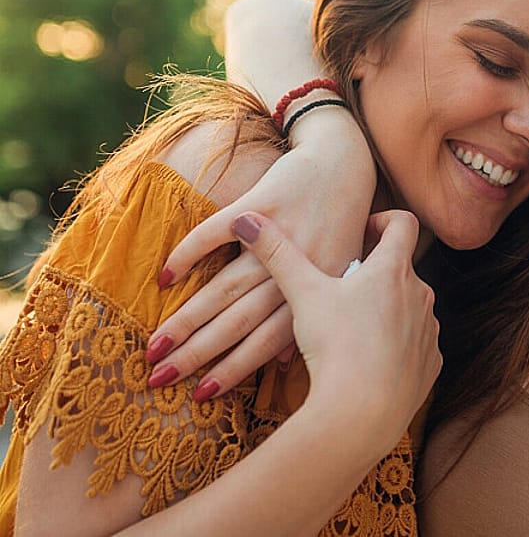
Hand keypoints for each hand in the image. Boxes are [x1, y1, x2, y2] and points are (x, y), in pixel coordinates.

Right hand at [147, 112, 374, 396]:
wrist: (343, 164)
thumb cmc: (342, 226)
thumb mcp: (338, 274)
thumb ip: (313, 314)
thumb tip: (284, 362)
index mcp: (320, 290)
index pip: (269, 340)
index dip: (234, 368)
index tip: (201, 395)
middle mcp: (300, 267)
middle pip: (239, 319)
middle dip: (198, 353)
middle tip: (158, 378)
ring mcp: (279, 234)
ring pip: (225, 286)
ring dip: (186, 318)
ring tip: (154, 344)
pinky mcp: (261, 202)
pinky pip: (216, 233)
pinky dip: (190, 253)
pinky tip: (165, 277)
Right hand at [233, 209, 440, 444]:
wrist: (363, 411)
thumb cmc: (335, 345)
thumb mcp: (303, 294)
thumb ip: (277, 253)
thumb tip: (245, 218)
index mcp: (394, 270)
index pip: (403, 223)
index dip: (383, 221)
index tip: (361, 232)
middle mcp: (421, 295)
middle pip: (400, 269)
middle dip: (372, 274)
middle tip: (340, 290)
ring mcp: (429, 331)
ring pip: (408, 308)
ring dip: (384, 310)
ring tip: (349, 330)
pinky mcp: (430, 364)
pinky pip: (415, 344)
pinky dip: (395, 345)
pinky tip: (367, 360)